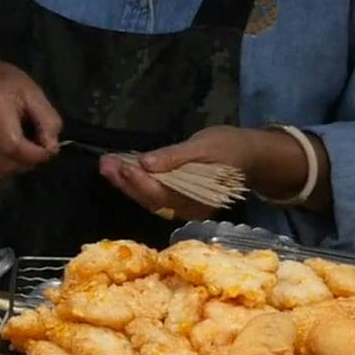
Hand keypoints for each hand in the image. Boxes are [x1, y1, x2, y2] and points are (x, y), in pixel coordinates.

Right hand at [0, 62, 62, 181]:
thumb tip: (51, 149)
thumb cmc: (4, 86)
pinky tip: (4, 152)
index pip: (14, 146)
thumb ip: (48, 120)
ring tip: (20, 151)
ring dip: (15, 167)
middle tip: (35, 151)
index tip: (47, 150)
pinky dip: (1, 168)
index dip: (35, 155)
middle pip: (4, 163)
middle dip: (27, 163)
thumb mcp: (33, 93)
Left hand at [104, 125, 259, 219]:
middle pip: (150, 199)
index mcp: (198, 197)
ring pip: (149, 198)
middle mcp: (188, 209)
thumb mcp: (203, 146)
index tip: (120, 165)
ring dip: (126, 183)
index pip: (160, 193)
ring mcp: (183, 207)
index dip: (138, 181)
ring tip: (107, 165)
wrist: (249, 155)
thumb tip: (145, 162)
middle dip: (125, 182)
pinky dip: (137, 183)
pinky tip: (122, 170)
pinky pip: (154, 195)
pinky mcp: (179, 200)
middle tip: (104, 163)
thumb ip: (174, 156)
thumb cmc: (229, 147)